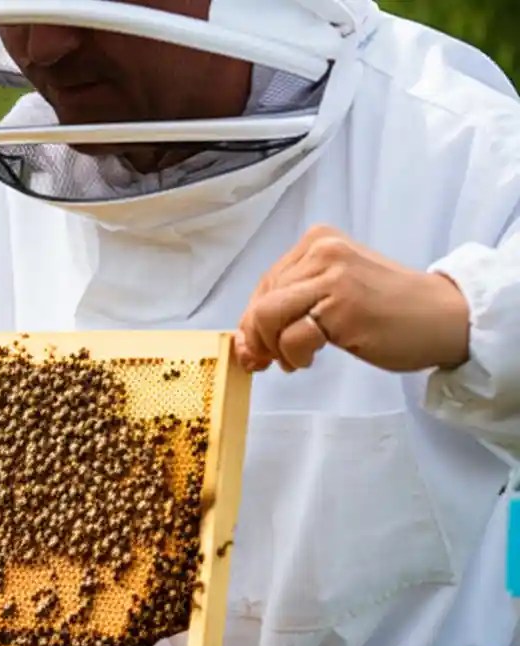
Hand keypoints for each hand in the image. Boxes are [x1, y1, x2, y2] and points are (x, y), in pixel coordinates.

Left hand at [236, 225, 470, 373]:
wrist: (444, 318)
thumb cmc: (389, 310)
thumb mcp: (335, 290)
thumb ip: (293, 303)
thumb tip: (244, 340)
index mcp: (318, 241)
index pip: (266, 283)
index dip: (252, 321)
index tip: (254, 349)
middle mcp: (322, 251)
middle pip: (261, 301)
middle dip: (258, 339)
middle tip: (271, 362)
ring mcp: (332, 277)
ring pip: (268, 317)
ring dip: (275, 348)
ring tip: (296, 360)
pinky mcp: (342, 306)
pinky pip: (292, 336)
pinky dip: (293, 355)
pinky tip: (312, 358)